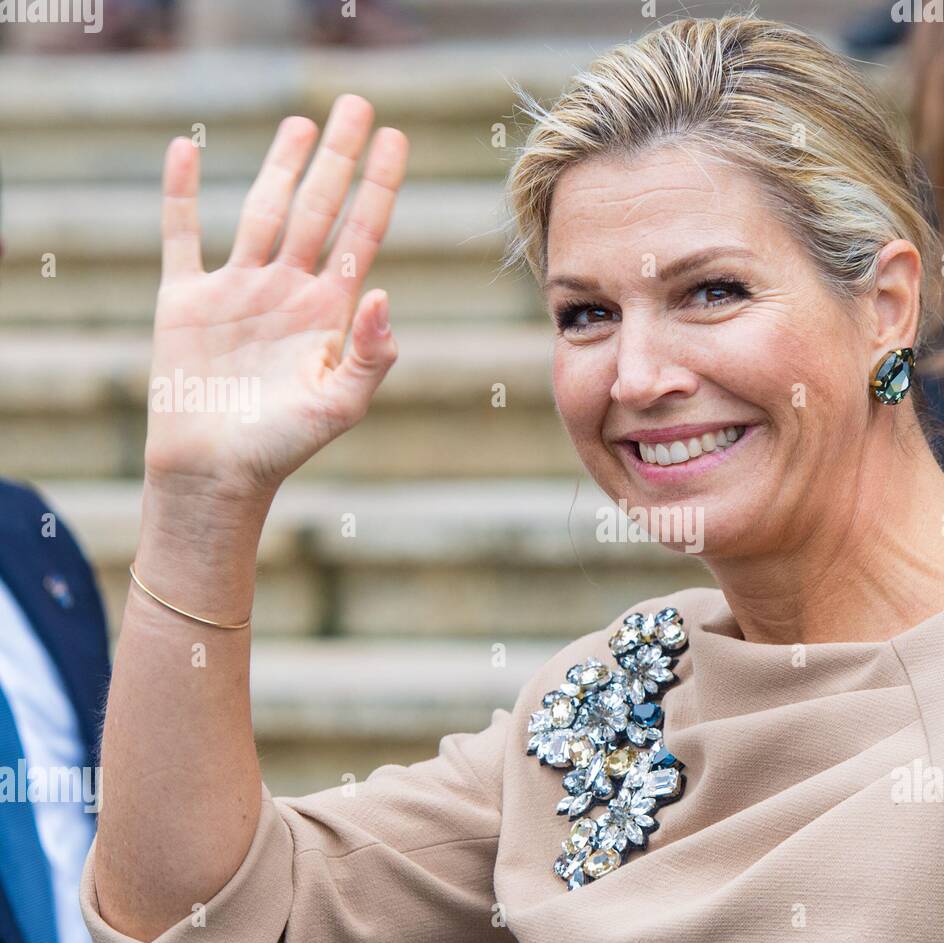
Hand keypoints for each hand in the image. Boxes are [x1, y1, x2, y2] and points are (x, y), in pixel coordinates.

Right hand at [144, 94, 408, 502]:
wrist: (216, 473)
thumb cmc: (284, 447)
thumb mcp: (340, 406)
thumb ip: (370, 354)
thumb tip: (381, 293)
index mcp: (327, 312)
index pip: (361, 233)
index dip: (378, 186)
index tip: (396, 140)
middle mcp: (287, 291)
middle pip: (317, 208)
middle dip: (337, 157)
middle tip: (355, 103)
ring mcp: (238, 291)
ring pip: (262, 212)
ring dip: (281, 166)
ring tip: (302, 123)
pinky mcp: (186, 301)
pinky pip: (182, 236)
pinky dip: (181, 195)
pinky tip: (183, 151)